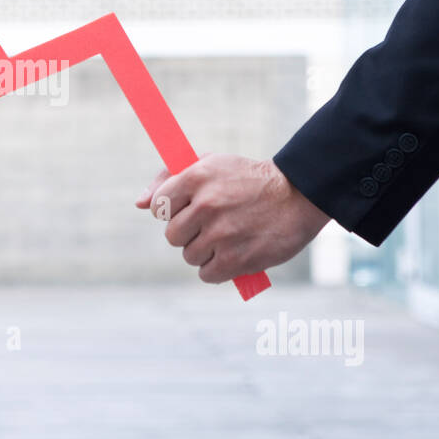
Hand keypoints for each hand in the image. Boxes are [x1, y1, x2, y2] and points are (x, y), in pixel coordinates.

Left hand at [135, 154, 329, 282]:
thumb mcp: (210, 164)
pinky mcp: (235, 260)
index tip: (187, 210)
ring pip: (189, 255)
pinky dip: (217, 269)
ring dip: (204, 250)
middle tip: (211, 224)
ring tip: (227, 237)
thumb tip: (140, 204)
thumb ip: (169, 179)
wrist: (298, 196)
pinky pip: (206, 274)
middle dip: (188, 232)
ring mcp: (220, 234)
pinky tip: (232, 253)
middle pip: (172, 235)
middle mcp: (206, 205)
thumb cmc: (247, 180)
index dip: (171, 210)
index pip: (158, 206)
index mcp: (196, 177)